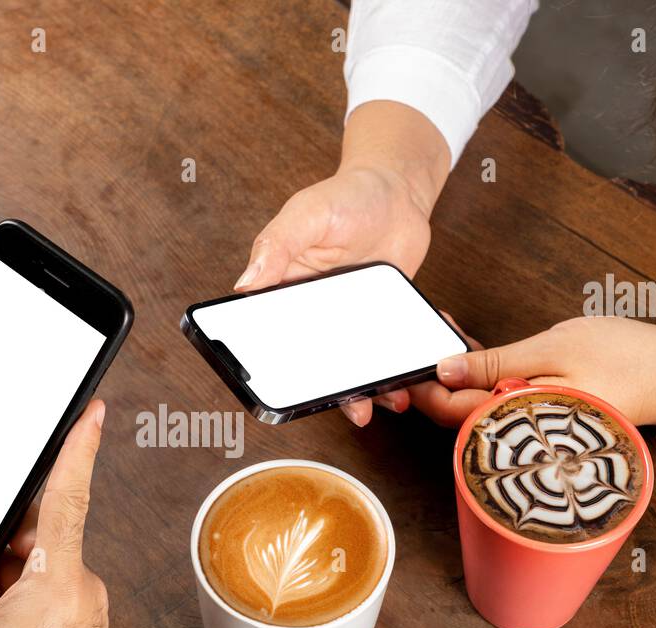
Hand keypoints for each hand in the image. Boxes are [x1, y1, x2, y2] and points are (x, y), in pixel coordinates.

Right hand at [0, 400, 109, 627]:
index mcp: (57, 577)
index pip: (68, 495)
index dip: (78, 448)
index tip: (91, 414)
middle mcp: (82, 589)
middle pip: (44, 539)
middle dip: (5, 542)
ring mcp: (88, 614)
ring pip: (45, 572)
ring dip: (11, 577)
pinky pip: (53, 599)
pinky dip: (23, 600)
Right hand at [235, 102, 450, 425]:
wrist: (399, 192)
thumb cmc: (348, 195)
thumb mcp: (307, 214)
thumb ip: (276, 245)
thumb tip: (244, 284)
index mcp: (283, 290)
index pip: (270, 335)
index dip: (277, 366)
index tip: (290, 390)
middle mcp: (312, 312)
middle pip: (315, 362)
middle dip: (332, 390)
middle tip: (353, 407)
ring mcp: (347, 320)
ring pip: (352, 365)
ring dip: (369, 388)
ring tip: (390, 401)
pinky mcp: (379, 321)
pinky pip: (384, 353)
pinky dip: (396, 369)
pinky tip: (410, 381)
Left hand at [409, 316, 655, 445]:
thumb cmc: (627, 358)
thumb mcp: (552, 349)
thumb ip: (495, 364)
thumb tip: (444, 370)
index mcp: (519, 419)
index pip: (450, 412)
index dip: (422, 387)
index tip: (405, 360)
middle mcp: (523, 433)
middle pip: (459, 413)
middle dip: (435, 381)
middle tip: (429, 336)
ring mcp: (534, 427)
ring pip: (478, 408)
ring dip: (459, 378)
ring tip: (450, 337)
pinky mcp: (544, 416)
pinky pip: (502, 404)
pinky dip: (485, 381)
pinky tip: (477, 356)